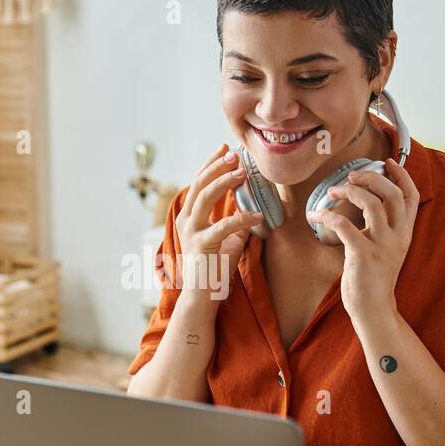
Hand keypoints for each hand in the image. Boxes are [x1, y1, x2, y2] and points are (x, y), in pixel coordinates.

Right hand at [174, 144, 262, 297]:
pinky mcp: (202, 246)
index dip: (211, 163)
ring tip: (242, 173)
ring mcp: (191, 232)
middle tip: (235, 155)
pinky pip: (224, 226)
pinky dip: (242, 218)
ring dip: (224, 182)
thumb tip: (252, 204)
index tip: (225, 148)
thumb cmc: (215, 267)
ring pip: (205, 198)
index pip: (198, 182)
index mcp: (190, 216)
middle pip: (200, 184)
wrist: (202, 296)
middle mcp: (186, 221)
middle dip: (217, 167)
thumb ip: (233, 219)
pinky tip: (258, 215)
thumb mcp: (226, 237)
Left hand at [307, 158, 418, 325]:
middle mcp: (398, 237)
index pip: (411, 197)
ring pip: (371, 203)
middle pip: (392, 194)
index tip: (388, 162)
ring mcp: (382, 245)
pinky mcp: (363, 255)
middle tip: (352, 175)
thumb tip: (366, 204)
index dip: (402, 175)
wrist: (374, 309)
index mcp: (405, 233)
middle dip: (372, 177)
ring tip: (333, 190)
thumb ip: (383, 228)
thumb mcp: (386, 249)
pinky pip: (344, 224)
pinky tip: (315, 214)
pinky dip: (328, 214)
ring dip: (350, 191)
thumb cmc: (374, 278)